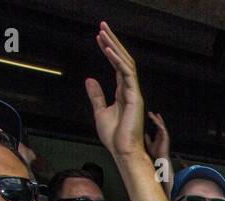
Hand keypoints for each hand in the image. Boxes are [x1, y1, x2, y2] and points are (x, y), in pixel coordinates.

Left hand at [86, 22, 146, 158]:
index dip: (108, 50)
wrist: (123, 151)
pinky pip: (126, 73)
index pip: (117, 66)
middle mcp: (130, 90)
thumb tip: (90, 79)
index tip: (99, 37)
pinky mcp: (134, 97)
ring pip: (126, 62)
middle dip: (113, 41)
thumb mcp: (100, 112)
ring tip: (103, 32)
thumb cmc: (115, 137)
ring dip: (114, 46)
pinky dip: (117, 60)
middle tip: (102, 26)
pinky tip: (107, 49)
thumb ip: (96, 95)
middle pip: (123, 60)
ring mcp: (134, 92)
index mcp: (123, 93)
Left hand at [143, 111, 168, 158]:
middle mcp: (163, 134)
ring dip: (156, 119)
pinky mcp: (165, 136)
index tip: (151, 115)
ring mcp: (164, 135)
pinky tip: (155, 120)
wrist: (160, 158)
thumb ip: (148, 139)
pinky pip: (162, 128)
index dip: (155, 120)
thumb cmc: (156, 153)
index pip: (158, 126)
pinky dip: (159, 124)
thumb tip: (145, 134)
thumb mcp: (150, 145)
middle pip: (160, 124)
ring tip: (152, 115)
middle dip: (156, 118)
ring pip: (161, 125)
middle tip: (150, 112)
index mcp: (160, 136)